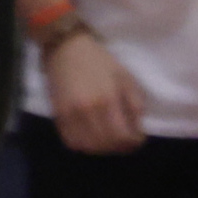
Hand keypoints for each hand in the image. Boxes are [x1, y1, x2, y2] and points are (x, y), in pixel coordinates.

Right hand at [46, 31, 146, 154]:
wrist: (66, 48)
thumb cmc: (99, 60)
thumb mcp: (124, 75)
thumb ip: (134, 101)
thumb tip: (138, 126)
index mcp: (107, 99)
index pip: (122, 136)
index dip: (134, 142)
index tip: (139, 139)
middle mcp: (88, 111)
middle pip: (106, 145)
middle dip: (120, 147)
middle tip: (127, 142)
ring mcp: (71, 116)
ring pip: (89, 148)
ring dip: (103, 149)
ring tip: (110, 141)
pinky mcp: (58, 117)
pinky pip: (72, 143)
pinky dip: (84, 146)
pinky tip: (92, 138)